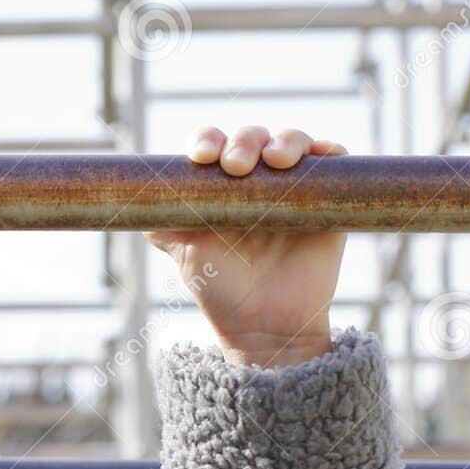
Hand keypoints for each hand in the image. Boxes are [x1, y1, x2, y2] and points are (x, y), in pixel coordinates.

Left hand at [146, 126, 347, 368]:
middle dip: (243, 141)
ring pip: (293, 142)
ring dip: (285, 141)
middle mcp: (260, 181)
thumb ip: (164, 226)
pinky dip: (327, 150)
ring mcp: (296, 188)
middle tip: (236, 165)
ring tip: (276, 161)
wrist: (267, 330)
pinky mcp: (330, 199)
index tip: (201, 156)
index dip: (208, 140)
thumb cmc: (224, 295)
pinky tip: (318, 153)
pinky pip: (334, 160)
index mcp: (224, 188)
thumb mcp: (187, 257)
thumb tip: (135, 201)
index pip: (215, 146)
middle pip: (252, 138)